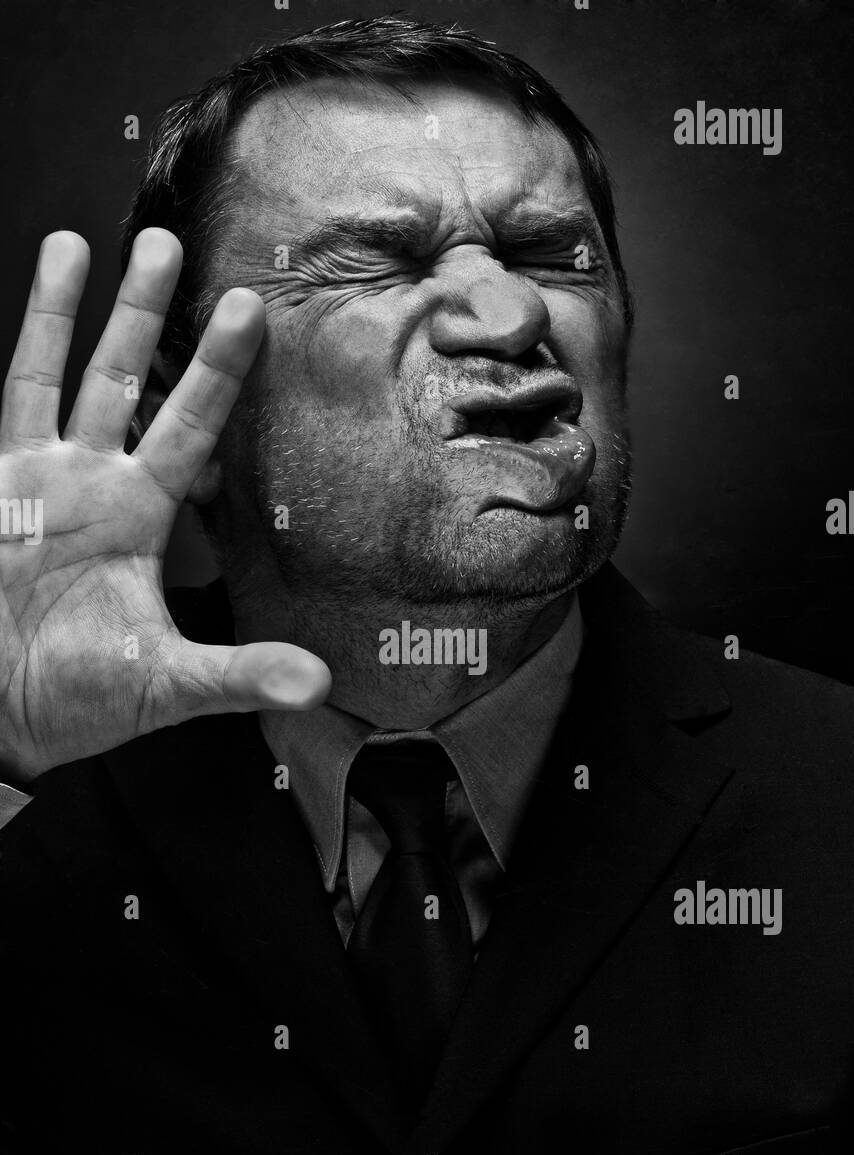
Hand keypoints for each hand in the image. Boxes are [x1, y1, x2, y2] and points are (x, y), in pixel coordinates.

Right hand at [0, 228, 330, 783]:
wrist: (2, 713)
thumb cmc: (83, 698)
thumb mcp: (168, 684)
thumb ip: (240, 674)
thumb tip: (319, 684)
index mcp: (142, 517)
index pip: (191, 429)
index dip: (219, 374)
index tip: (252, 314)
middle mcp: (94, 483)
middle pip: (126, 382)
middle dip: (147, 317)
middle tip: (173, 245)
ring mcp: (39, 478)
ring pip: (57, 378)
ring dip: (70, 312)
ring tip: (81, 240)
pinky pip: (6, 402)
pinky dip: (17, 353)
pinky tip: (25, 296)